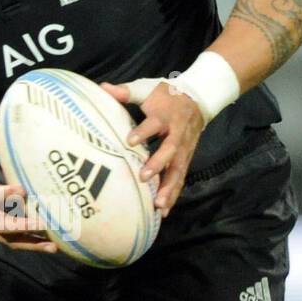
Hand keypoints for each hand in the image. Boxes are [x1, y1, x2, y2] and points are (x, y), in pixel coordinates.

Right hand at [0, 132, 58, 252]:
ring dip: (33, 243)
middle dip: (24, 226)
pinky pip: (14, 243)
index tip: (23, 190)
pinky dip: (31, 245)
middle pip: (4, 225)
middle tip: (44, 224)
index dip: (7, 194)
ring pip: (11, 240)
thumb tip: (2, 128)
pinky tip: (50, 246)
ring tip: (54, 245)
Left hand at [99, 80, 202, 215]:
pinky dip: (173, 195)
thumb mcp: (147, 89)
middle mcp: (177, 134)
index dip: (144, 131)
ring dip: (169, 188)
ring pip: (178, 170)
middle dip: (158, 164)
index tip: (130, 141)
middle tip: (144, 178)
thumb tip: (103, 88)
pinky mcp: (186, 159)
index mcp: (165, 116)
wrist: (198, 99)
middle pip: (170, 150)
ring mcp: (184, 149)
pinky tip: (164, 211)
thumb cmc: (166, 95)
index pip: (155, 124)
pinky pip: (180, 179)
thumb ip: (126, 92)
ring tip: (158, 205)